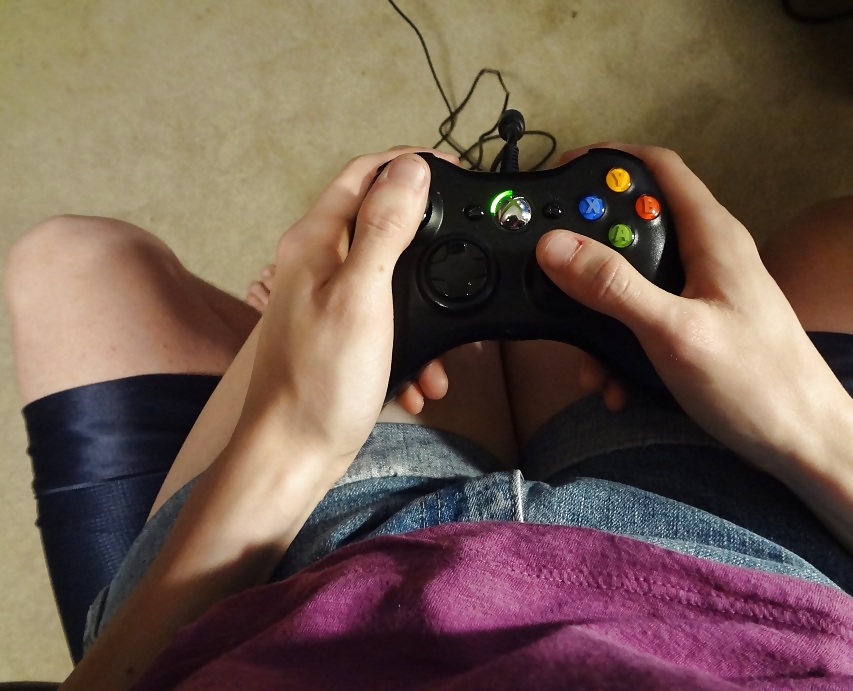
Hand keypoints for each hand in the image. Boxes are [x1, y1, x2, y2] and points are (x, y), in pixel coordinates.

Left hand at [236, 149, 451, 476]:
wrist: (293, 456)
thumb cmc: (318, 383)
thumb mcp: (363, 297)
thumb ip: (386, 228)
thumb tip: (409, 170)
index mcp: (314, 242)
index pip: (362, 174)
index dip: (408, 163)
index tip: (453, 171)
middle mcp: (315, 264)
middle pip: (381, 224)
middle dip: (428, 245)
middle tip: (464, 255)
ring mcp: (325, 300)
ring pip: (391, 280)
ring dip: (425, 309)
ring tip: (445, 354)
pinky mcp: (337, 333)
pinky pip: (386, 321)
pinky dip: (411, 345)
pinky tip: (421, 379)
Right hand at [536, 143, 852, 473]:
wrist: (805, 444)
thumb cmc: (754, 382)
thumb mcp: (673, 332)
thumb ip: (613, 287)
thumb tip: (554, 245)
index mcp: (711, 236)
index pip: (658, 168)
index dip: (608, 160)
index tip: (560, 177)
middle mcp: (707, 255)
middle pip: (634, 230)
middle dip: (590, 260)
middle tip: (553, 283)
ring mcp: (703, 294)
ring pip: (634, 286)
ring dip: (602, 321)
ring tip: (590, 367)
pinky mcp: (698, 329)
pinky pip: (645, 323)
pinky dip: (623, 350)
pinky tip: (615, 386)